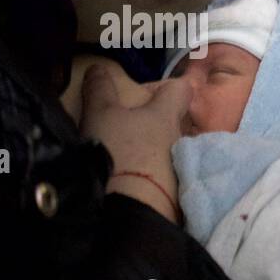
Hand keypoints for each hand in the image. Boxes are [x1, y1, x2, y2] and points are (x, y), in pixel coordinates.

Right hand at [79, 62, 189, 221]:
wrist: (130, 211)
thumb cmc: (117, 151)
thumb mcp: (100, 114)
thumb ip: (99, 90)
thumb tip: (98, 68)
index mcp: (165, 114)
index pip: (181, 88)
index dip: (165, 86)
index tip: (144, 93)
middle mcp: (179, 139)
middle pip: (172, 123)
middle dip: (151, 124)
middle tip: (122, 130)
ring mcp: (179, 169)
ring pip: (167, 152)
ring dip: (149, 153)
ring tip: (121, 161)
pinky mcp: (175, 197)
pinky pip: (164, 180)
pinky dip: (148, 178)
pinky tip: (128, 184)